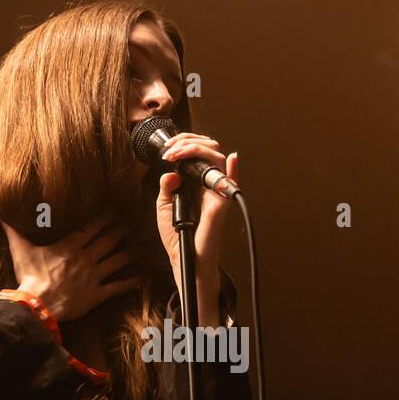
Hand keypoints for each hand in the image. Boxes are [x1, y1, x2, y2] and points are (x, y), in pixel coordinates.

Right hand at [0, 212, 143, 322]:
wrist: (38, 305)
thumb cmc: (29, 277)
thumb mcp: (20, 250)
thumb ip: (14, 231)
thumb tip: (1, 214)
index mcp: (70, 245)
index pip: (92, 227)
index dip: (105, 218)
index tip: (114, 212)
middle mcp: (86, 257)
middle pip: (109, 240)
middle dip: (120, 231)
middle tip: (129, 225)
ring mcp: (94, 275)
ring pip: (117, 260)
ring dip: (127, 253)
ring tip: (134, 248)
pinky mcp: (98, 294)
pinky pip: (119, 286)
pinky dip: (132, 282)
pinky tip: (142, 278)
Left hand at [154, 133, 240, 326]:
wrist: (183, 258)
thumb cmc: (177, 236)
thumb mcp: (164, 206)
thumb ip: (166, 187)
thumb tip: (171, 172)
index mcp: (193, 182)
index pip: (194, 152)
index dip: (182, 143)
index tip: (167, 150)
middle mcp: (206, 184)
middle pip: (207, 150)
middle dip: (188, 141)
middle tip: (171, 150)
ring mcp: (216, 192)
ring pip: (216, 159)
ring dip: (196, 149)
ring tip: (178, 154)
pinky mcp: (221, 204)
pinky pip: (231, 184)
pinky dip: (234, 170)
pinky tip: (233, 158)